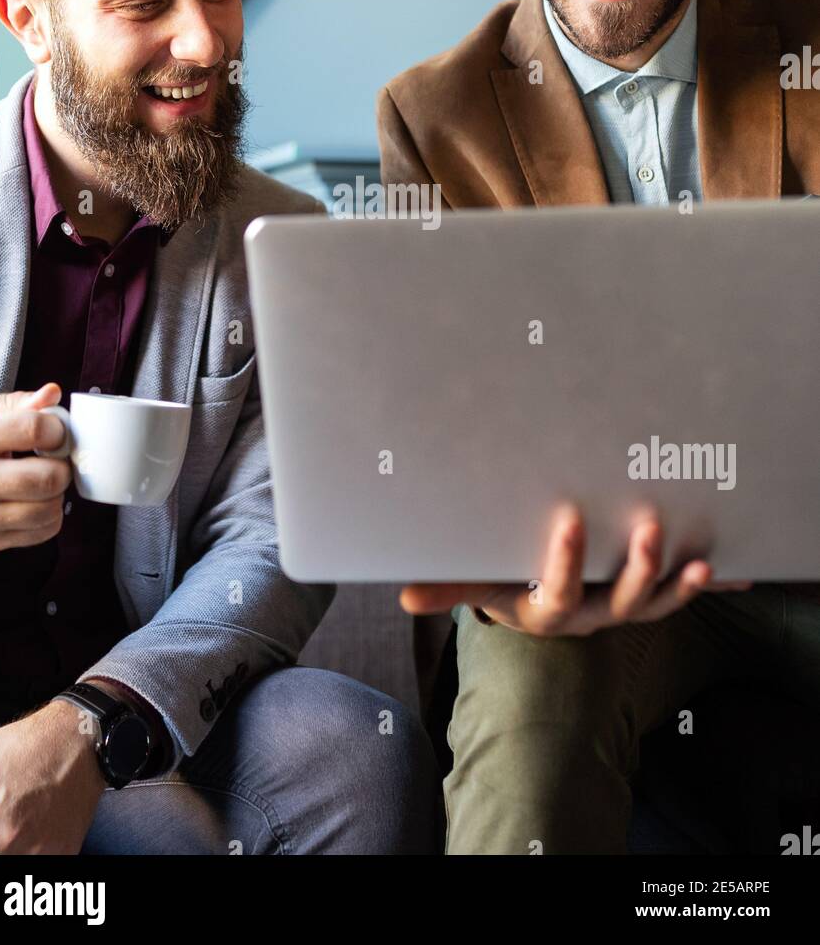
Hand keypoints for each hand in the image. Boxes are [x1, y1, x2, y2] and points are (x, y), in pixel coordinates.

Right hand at [0, 383, 71, 551]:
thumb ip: (12, 403)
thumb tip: (51, 395)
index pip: (35, 430)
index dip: (56, 428)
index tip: (54, 430)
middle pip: (51, 476)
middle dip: (61, 463)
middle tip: (51, 457)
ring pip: (51, 508)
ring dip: (56, 492)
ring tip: (40, 478)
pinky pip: (43, 532)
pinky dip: (48, 516)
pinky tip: (32, 500)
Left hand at [0, 698, 105, 854]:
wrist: (78, 740)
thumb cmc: (24, 745)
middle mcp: (5, 840)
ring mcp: (35, 851)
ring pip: (5, 863)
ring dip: (2, 849)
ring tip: (12, 823)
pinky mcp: (61, 855)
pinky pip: (32, 864)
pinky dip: (28, 851)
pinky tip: (33, 828)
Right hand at [399, 504, 753, 635]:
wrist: (531, 599)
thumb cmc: (502, 580)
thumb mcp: (475, 581)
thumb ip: (447, 585)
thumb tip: (405, 597)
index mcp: (547, 610)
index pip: (558, 591)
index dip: (566, 560)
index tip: (571, 519)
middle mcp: (590, 615)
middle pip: (621, 601)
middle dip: (638, 567)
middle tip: (649, 527)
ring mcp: (620, 607)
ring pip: (654, 602)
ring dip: (677, 583)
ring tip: (697, 561)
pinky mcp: (643, 597)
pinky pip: (677, 595)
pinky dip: (703, 586)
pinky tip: (730, 570)